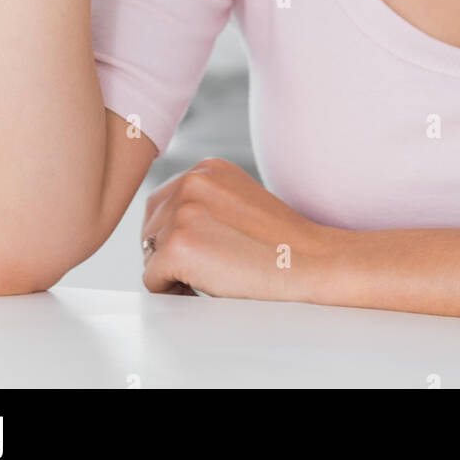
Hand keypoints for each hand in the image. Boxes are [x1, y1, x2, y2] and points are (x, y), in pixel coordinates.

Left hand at [140, 157, 341, 303]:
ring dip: (172, 270)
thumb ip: (204, 200)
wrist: (310, 262)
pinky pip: (151, 278)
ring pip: (149, 252)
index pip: (163, 202)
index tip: (207, 249)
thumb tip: (163, 223)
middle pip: (150, 225)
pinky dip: (171, 291)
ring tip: (211, 275)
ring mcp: (182, 212)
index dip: (177, 233)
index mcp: (206, 167)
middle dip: (168, 250)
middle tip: (207, 267)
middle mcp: (191, 181)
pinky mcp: (178, 246)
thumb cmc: (279, 241)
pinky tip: (205, 287)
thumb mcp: (238, 200)